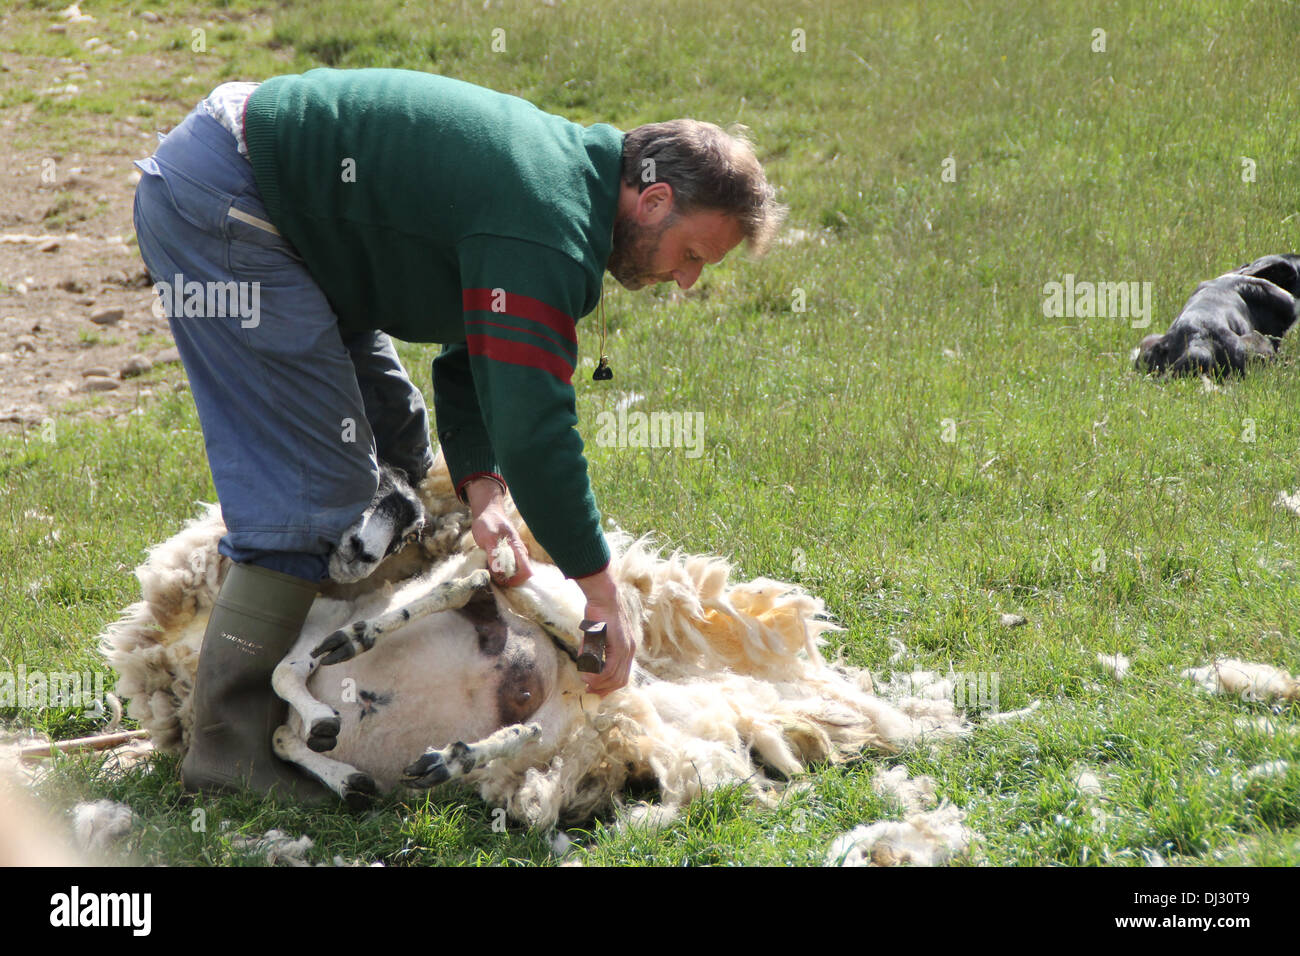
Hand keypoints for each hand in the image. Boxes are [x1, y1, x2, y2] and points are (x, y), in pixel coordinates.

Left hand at [464, 477, 532, 586]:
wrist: (487, 510)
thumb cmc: (488, 522)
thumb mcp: (488, 538)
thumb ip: (494, 555)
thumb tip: (499, 572)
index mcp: (517, 548)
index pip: (526, 571)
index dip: (516, 580)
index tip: (502, 582)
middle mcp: (519, 552)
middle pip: (520, 574)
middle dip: (508, 580)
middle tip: (492, 578)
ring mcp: (514, 552)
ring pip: (514, 570)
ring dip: (503, 575)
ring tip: (490, 572)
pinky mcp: (507, 552)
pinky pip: (507, 565)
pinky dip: (500, 569)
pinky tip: (490, 566)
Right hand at [574, 567, 634, 694]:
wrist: (602, 597)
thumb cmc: (598, 614)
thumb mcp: (596, 637)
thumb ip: (594, 652)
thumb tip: (587, 668)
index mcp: (627, 649)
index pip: (621, 676)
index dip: (608, 687)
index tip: (594, 691)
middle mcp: (630, 650)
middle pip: (619, 680)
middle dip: (603, 689)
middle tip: (589, 692)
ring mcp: (626, 648)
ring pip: (614, 676)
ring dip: (598, 683)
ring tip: (585, 682)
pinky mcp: (619, 645)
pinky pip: (609, 667)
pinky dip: (597, 674)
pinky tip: (587, 674)